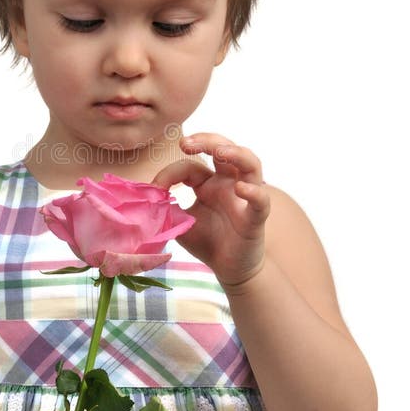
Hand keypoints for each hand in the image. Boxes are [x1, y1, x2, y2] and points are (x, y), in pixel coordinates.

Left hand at [153, 133, 269, 287]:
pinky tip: (242, 189)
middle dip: (207, 140)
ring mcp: (245, 198)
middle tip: (185, 142)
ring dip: (236, 153)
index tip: (154, 188)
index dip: (170, 173)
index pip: (191, 166)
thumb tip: (148, 196)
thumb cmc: (208, 242)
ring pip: (251, 164)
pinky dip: (254, 192)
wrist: (230, 270)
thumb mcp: (180, 223)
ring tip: (220, 151)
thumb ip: (166, 209)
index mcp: (210, 183)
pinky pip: (261, 201)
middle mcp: (229, 184)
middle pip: (225, 149)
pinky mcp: (256, 217)